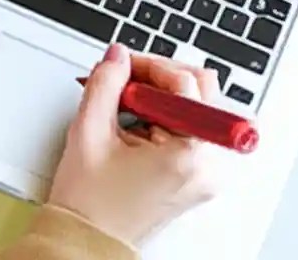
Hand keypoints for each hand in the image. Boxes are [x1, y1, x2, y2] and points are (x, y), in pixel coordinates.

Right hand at [48, 44, 220, 247]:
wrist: (88, 241)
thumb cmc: (90, 204)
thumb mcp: (88, 132)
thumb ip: (106, 83)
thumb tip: (118, 56)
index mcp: (189, 156)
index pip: (186, 85)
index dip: (151, 65)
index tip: (125, 66)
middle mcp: (209, 165)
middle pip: (206, 91)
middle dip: (165, 77)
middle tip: (130, 81)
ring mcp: (208, 172)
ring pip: (202, 106)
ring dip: (168, 95)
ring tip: (133, 107)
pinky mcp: (199, 175)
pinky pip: (196, 127)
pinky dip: (170, 115)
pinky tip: (142, 123)